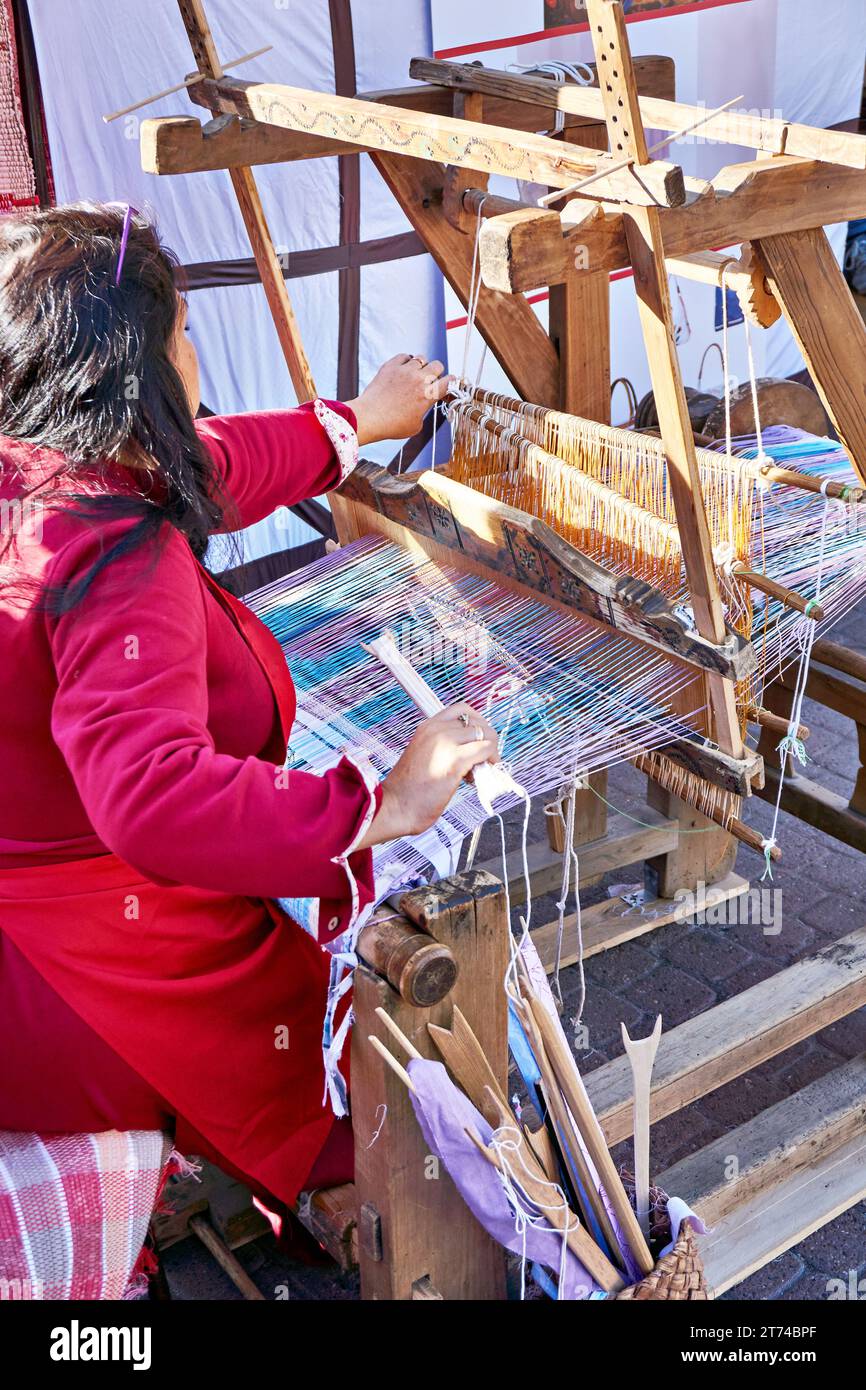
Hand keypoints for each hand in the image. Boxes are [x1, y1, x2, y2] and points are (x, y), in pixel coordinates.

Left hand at [346, 353, 451, 444]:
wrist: (369, 417)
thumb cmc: (391, 425)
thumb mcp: (416, 426)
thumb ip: (423, 411)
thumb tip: (422, 405)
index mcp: (428, 395)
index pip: (449, 382)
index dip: (451, 383)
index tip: (448, 383)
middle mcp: (419, 379)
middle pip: (438, 365)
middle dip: (436, 372)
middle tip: (430, 379)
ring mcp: (405, 370)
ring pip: (421, 358)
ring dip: (421, 365)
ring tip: (415, 374)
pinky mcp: (391, 366)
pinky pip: (404, 356)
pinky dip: (406, 361)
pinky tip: (403, 369)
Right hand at [357, 703, 498, 847]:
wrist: (395, 806)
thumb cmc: (408, 789)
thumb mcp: (424, 755)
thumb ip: (444, 747)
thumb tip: (471, 750)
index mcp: (428, 726)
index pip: (462, 710)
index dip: (477, 724)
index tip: (478, 741)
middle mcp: (437, 730)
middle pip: (479, 722)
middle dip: (488, 740)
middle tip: (484, 760)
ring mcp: (446, 743)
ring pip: (487, 735)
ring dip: (491, 753)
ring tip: (479, 770)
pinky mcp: (455, 761)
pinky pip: (486, 751)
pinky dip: (489, 763)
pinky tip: (476, 778)